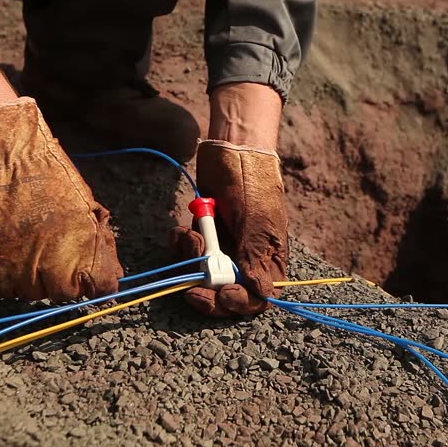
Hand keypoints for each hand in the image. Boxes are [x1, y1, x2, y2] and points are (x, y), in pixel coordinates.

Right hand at [0, 98, 123, 302]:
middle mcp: (49, 274)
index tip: (89, 269)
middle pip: (64, 293)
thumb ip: (101, 246)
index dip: (96, 279)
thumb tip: (115, 278)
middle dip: (62, 276)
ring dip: (32, 275)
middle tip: (50, 247)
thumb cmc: (48, 179)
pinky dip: (5, 274)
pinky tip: (6, 246)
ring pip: (32, 292)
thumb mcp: (86, 209)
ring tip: (25, 241)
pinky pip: (2, 288)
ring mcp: (16, 278)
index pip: (100, 289)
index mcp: (80, 257)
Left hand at [169, 83, 288, 316]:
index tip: (221, 295)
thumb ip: (256, 258)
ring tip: (188, 238)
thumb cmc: (252, 180)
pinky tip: (178, 231)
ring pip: (203, 272)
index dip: (239, 303)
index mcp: (269, 256)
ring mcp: (224, 244)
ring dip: (192, 260)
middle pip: (227, 291)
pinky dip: (180, 245)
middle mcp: (247, 255)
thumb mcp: (256, 220)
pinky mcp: (205, 231)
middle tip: (191, 289)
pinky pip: (189, 251)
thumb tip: (262, 294)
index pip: (257, 296)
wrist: (232, 144)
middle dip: (207, 290)